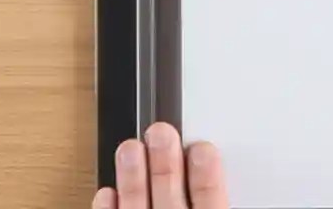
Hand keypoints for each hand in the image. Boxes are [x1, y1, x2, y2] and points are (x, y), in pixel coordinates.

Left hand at [92, 124, 225, 208]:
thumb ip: (217, 203)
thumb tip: (227, 189)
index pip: (209, 201)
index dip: (207, 174)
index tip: (203, 148)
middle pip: (170, 197)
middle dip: (165, 162)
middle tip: (161, 131)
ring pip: (136, 206)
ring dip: (132, 177)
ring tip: (129, 148)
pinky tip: (105, 192)